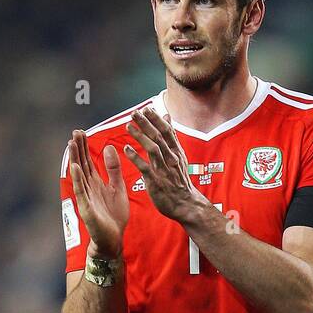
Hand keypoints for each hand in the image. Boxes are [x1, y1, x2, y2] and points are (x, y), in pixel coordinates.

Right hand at [68, 131, 128, 256]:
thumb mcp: (118, 188)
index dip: (84, 147)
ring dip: (75, 159)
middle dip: (78, 149)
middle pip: (82, 164)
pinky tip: (75, 167)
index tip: (81, 132)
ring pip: (79, 175)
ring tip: (71, 144)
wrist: (114, 239)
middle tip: (75, 132)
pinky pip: (82, 191)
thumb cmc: (115, 216)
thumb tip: (109, 147)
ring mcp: (86, 197)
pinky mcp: (87, 208)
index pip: (88, 161)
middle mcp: (88, 188)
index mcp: (96, 183)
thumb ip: (114, 169)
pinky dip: (78, 179)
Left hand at [123, 108, 201, 223]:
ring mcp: (164, 170)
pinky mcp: (156, 182)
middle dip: (146, 124)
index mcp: (176, 152)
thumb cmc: (180, 180)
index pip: (167, 131)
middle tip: (135, 113)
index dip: (156, 119)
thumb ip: (172, 136)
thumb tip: (167, 117)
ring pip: (152, 149)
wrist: (186, 204)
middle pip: (158, 137)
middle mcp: (171, 159)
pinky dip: (136, 158)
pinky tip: (127, 149)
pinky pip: (145, 168)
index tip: (147, 108)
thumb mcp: (179, 155)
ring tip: (128, 126)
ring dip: (140, 137)